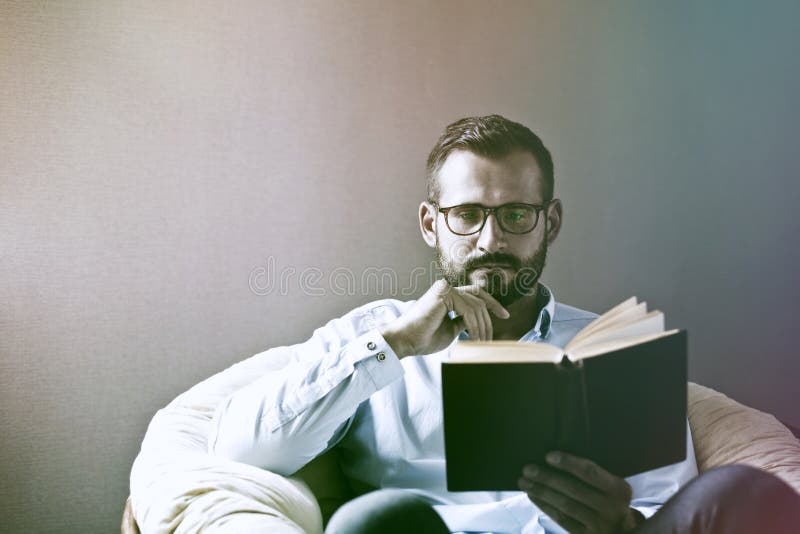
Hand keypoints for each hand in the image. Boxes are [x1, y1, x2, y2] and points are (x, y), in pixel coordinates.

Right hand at [379, 279, 509, 357]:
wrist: (405, 340)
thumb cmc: (424, 338)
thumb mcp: (451, 329)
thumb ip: (463, 322)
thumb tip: (478, 322)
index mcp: (447, 295)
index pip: (476, 295)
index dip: (492, 304)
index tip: (505, 316)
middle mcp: (446, 288)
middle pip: (479, 298)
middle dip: (491, 317)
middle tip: (492, 337)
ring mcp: (444, 288)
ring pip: (476, 305)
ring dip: (482, 326)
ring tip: (481, 342)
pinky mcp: (443, 293)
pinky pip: (468, 309)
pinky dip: (474, 325)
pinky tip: (474, 337)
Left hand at [518, 451, 642, 533]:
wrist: (623, 531)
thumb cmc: (611, 499)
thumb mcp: (612, 485)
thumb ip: (594, 474)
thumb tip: (557, 457)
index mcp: (618, 489)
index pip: (590, 472)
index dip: (568, 463)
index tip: (548, 456)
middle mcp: (611, 508)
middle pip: (573, 489)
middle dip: (547, 478)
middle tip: (528, 468)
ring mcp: (598, 524)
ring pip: (565, 505)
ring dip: (541, 492)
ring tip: (524, 481)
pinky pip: (561, 519)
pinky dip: (545, 506)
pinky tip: (533, 495)